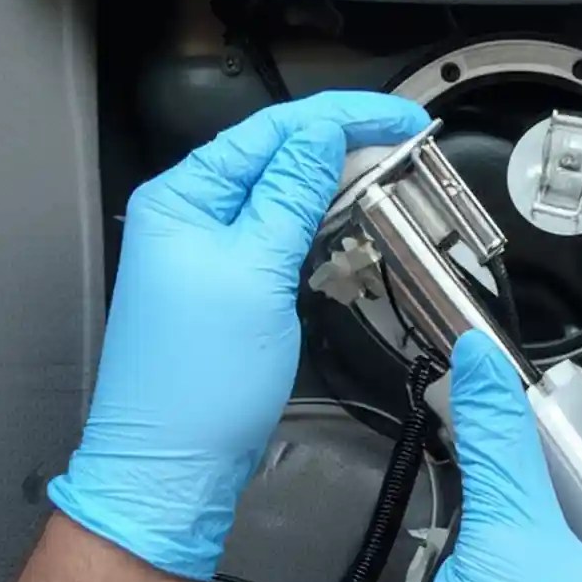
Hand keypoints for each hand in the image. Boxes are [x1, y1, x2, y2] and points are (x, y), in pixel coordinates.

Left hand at [49, 91, 429, 579]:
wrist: (174, 465)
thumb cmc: (197, 383)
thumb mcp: (253, 273)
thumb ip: (290, 195)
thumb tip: (322, 133)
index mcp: (184, 198)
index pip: (271, 130)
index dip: (341, 116)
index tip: (398, 117)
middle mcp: (194, 215)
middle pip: (279, 154)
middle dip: (345, 142)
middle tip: (407, 141)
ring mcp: (215, 250)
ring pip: (286, 193)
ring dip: (338, 181)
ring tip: (390, 172)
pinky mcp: (236, 283)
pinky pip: (285, 233)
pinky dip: (323, 223)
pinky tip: (353, 219)